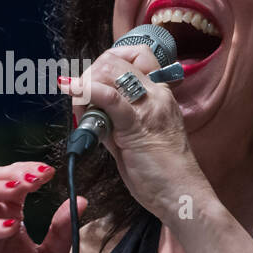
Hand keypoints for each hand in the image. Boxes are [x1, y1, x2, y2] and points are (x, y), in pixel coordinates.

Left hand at [59, 44, 208, 220]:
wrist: (182, 196)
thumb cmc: (162, 175)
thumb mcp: (136, 142)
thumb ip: (114, 125)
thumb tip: (92, 116)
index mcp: (159, 96)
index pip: (135, 56)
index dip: (107, 63)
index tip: (93, 82)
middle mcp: (156, 94)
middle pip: (116, 59)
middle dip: (90, 73)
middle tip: (80, 98)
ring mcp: (148, 106)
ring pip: (110, 70)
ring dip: (85, 83)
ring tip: (78, 106)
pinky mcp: (136, 124)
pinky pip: (108, 96)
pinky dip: (85, 90)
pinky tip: (70, 89)